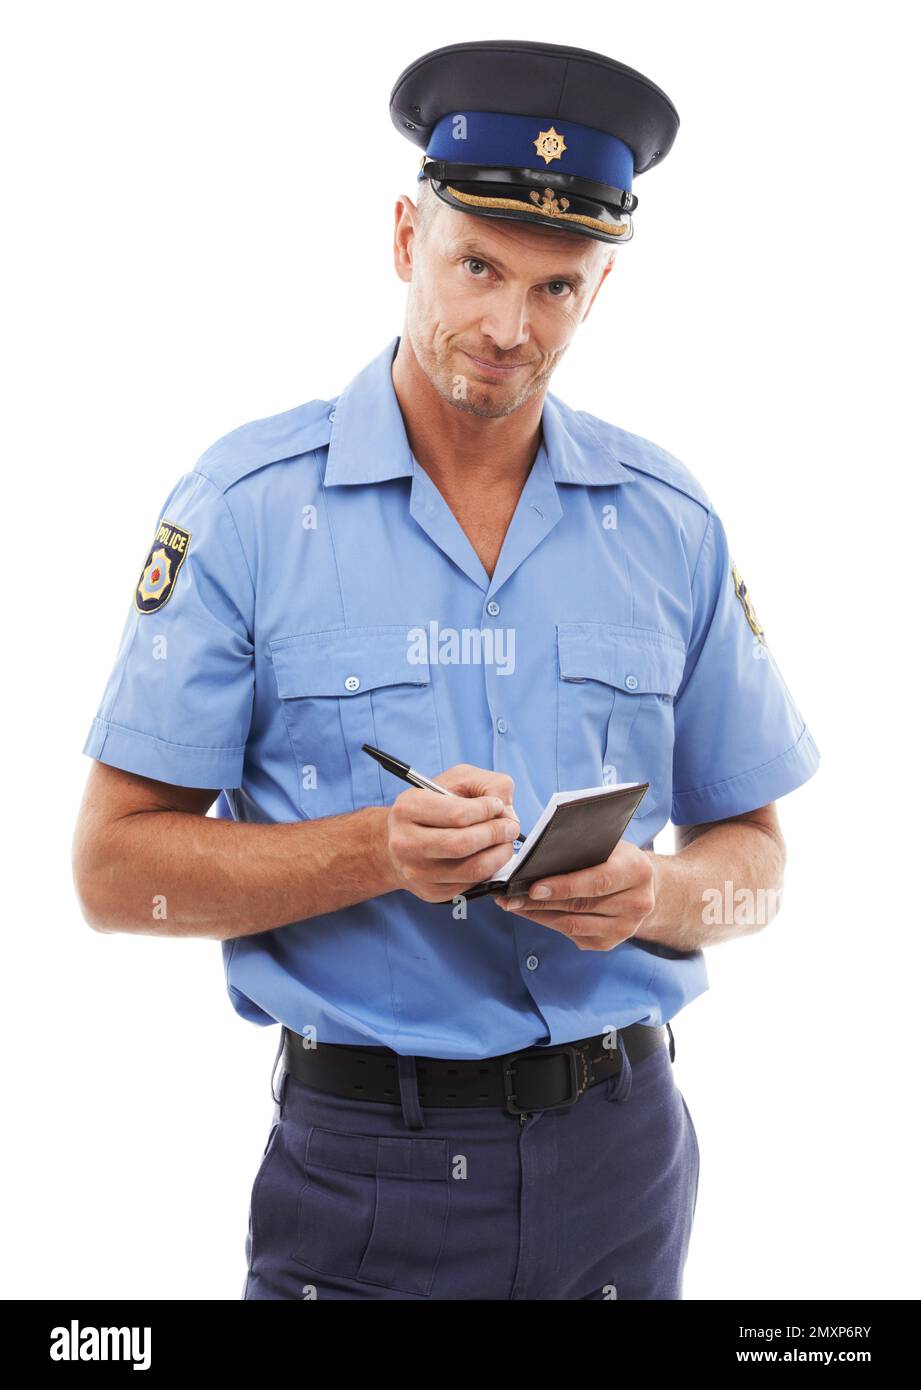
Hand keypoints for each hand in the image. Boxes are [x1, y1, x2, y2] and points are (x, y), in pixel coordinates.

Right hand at [383, 764, 520, 903]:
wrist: (405, 840)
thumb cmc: (436, 805)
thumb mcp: (457, 780)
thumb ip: (487, 784)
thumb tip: (506, 811)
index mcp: (408, 808)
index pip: (457, 814)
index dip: (486, 810)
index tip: (498, 806)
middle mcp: (405, 842)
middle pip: (463, 844)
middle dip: (496, 834)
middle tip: (510, 827)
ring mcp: (417, 871)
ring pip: (472, 869)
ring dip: (499, 855)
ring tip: (505, 842)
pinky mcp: (431, 892)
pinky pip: (471, 884)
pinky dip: (489, 870)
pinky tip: (489, 856)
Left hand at [495, 840, 655, 949]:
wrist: (644, 887)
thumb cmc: (616, 859)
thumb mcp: (608, 845)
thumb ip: (582, 849)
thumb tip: (538, 857)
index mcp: (637, 871)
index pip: (597, 881)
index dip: (563, 886)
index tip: (533, 888)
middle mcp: (637, 903)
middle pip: (580, 906)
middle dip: (540, 902)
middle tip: (509, 896)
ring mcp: (625, 928)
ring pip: (572, 924)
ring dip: (538, 915)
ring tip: (512, 904)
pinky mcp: (609, 943)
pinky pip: (571, 934)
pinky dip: (547, 923)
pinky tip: (530, 913)